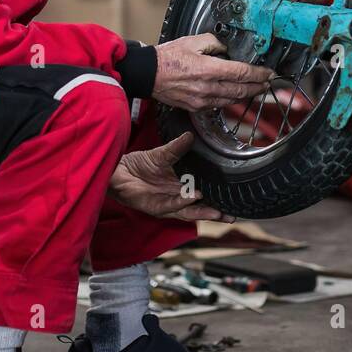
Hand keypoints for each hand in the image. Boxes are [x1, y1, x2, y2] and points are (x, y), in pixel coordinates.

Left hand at [108, 132, 234, 221]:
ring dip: (199, 211)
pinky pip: (169, 205)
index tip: (233, 202)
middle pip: (197, 210)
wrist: (117, 169)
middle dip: (213, 214)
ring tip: (215, 210)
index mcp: (179, 188)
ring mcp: (163, 204)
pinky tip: (192, 197)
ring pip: (185, 211)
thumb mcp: (163, 154)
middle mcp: (173, 199)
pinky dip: (181, 202)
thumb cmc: (139, 165)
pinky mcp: (152, 206)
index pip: (201, 197)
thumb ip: (177, 147)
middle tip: (230, 215)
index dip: (216, 200)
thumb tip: (191, 135)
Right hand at [152, 33, 273, 111]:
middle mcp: (207, 87)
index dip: (259, 74)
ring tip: (256, 89)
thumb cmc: (167, 57)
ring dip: (246, 95)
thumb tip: (227, 49)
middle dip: (257, 87)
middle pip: (241, 90)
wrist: (148, 75)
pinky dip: (231, 100)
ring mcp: (201, 100)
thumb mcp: (193, 41)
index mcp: (208, 69)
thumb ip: (215, 42)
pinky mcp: (196, 107)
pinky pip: (219, 105)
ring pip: (232, 100)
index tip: (269, 73)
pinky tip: (235, 95)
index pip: (241, 73)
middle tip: (267, 83)